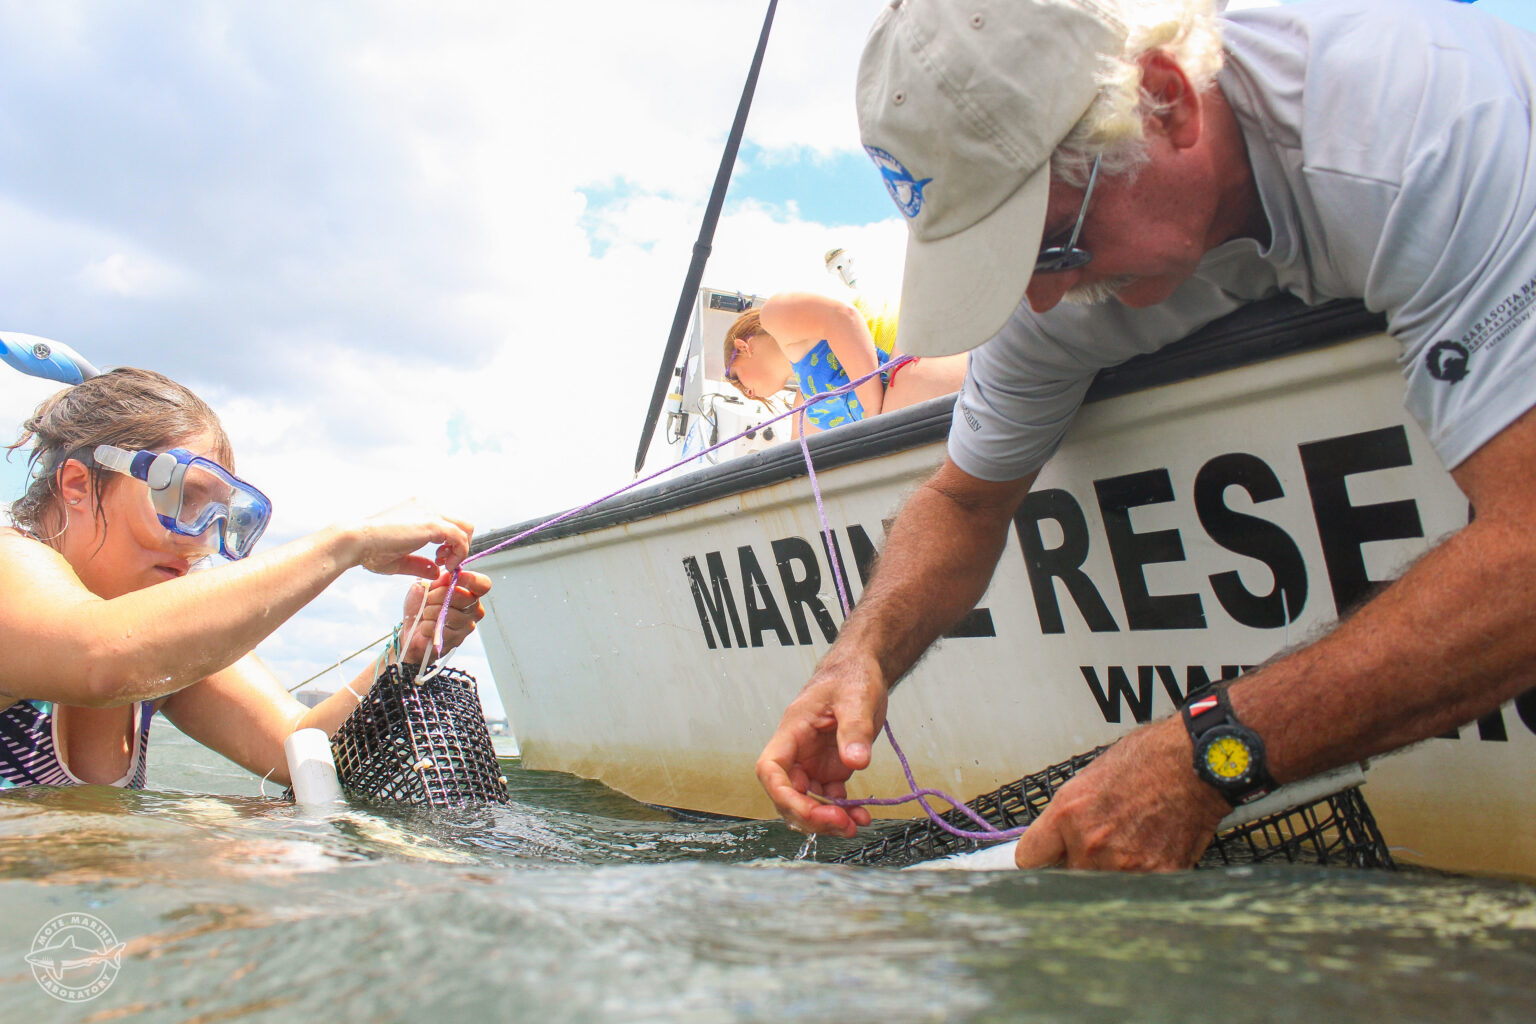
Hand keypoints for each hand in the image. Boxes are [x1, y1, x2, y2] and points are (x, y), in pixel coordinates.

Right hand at [349, 500, 473, 577]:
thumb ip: (419, 564)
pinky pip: (460, 537)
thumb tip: (436, 571)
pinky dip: (459, 554)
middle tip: (444, 562)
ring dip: (460, 550)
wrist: (356, 541)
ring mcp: (431, 512)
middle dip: (459, 545)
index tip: (439, 560)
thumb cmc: (370, 550)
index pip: (447, 522)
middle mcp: (427, 506)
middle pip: (461, 523)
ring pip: (465, 528)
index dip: (449, 544)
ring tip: (444, 564)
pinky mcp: (433, 523)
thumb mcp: (399, 560)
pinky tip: (444, 565)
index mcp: (418, 509)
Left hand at [400, 569, 490, 664]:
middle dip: (439, 595)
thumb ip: (439, 579)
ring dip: (430, 612)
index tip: (450, 577)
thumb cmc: (421, 605)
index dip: (469, 578)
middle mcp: (474, 610)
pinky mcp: (456, 640)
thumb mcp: (426, 586)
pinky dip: (427, 626)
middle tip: (428, 598)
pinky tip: (426, 627)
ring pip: (449, 614)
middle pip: (463, 597)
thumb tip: (449, 574)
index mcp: (471, 593)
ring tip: (426, 614)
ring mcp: (467, 626)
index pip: (483, 584)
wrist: (410, 629)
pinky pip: (439, 628)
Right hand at [755, 648, 887, 837]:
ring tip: (857, 824)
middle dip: (811, 817)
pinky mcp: (828, 770)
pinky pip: (828, 800)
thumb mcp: (856, 699)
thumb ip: (855, 730)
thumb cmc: (851, 677)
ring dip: (828, 820)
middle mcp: (797, 752)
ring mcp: (811, 764)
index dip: (782, 795)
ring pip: (808, 803)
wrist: (862, 672)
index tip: (810, 812)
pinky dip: (843, 812)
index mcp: (792, 731)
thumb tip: (856, 762)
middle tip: (843, 824)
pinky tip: (861, 815)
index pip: (770, 769)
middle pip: (787, 795)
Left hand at [1012, 719, 1229, 870]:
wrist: (1193, 764)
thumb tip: (1055, 841)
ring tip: (1131, 845)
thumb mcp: (1089, 780)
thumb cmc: (1147, 762)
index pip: (1029, 858)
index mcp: (1068, 814)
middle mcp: (1091, 844)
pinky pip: (1138, 890)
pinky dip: (1143, 879)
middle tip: (1097, 849)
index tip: (1044, 862)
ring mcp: (1123, 865)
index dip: (1039, 860)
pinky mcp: (1155, 877)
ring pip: (1100, 887)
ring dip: (1109, 875)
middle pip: (1065, 879)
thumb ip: (1067, 818)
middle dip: (1076, 868)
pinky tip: (1152, 851)